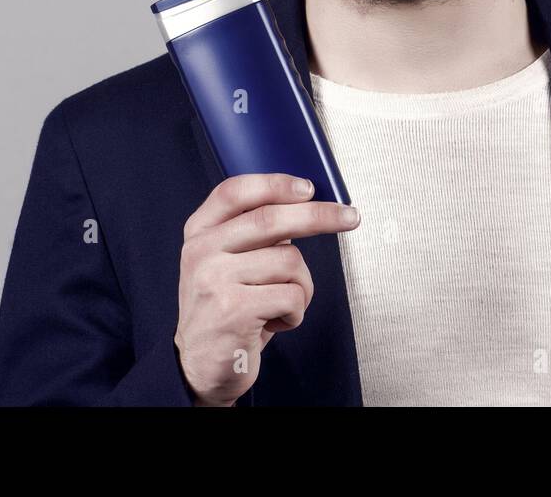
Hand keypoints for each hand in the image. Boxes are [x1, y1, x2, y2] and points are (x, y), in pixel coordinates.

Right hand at [173, 173, 359, 405]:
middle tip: (350, 217)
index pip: (235, 191)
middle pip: (271, 219)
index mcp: (199, 232)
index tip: (310, 187)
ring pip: (290, 261)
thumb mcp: (225, 261)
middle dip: (320, 215)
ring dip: (301, 286)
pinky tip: (274, 321)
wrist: (200, 366)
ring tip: (279, 304)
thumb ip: (252, 232)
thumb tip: (303, 206)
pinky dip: (295, 311)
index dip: (276, 184)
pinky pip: (292, 296)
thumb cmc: (225, 309)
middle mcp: (201, 251)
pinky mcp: (233, 310)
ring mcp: (214, 280)